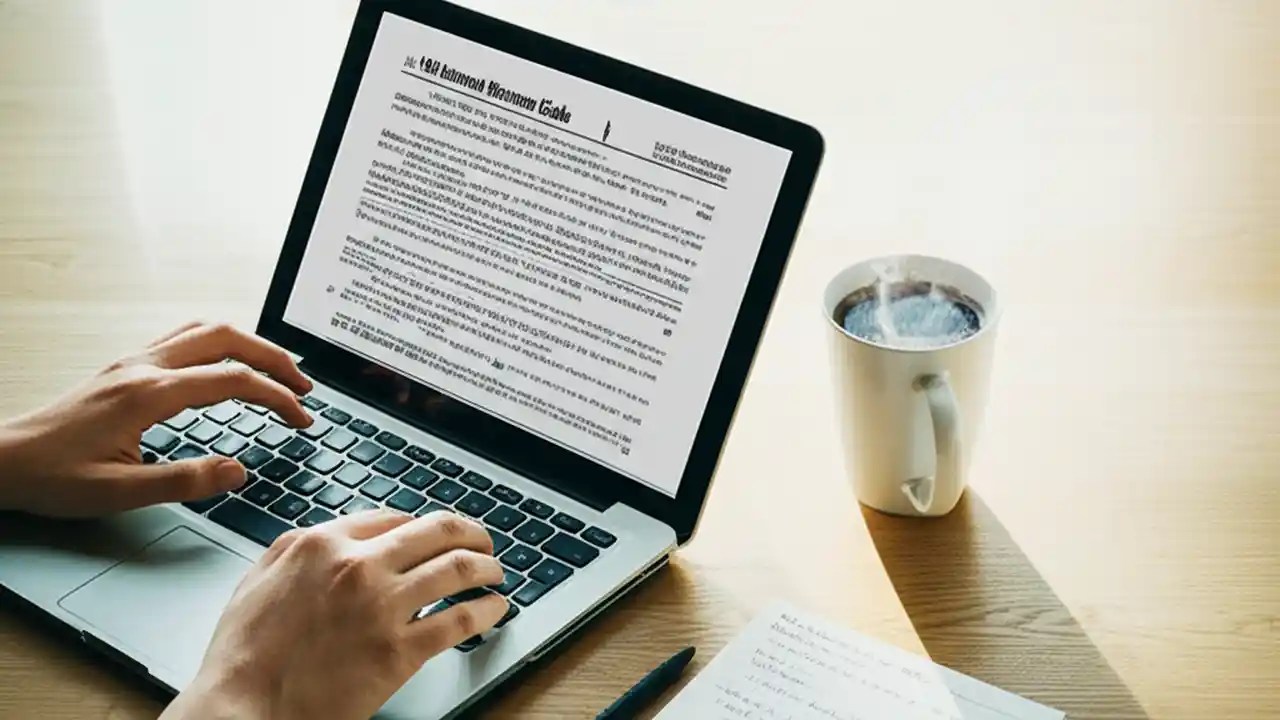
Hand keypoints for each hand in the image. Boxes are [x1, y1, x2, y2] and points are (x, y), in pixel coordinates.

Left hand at [0, 321, 312, 517]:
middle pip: (227, 338)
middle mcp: (144, 367)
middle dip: (274, 358)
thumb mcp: (121, 493)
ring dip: (249, 344)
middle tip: (304, 386)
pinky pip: (184, 336)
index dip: (277, 397)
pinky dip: (220, 343)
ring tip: (277, 369)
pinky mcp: (126, 366)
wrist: (4, 461)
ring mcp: (133, 361)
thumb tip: (238, 471)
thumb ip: (184, 481)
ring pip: (205, 329)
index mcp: (149, 394)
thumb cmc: (55, 478)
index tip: (302, 418)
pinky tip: (227, 364)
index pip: (233, 381)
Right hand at [162, 510, 508, 719]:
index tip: (437, 534)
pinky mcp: (400, 652)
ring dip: (487, 568)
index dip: (422, 525)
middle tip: (483, 543)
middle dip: (470, 534)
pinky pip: (460, 620)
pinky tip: (494, 609)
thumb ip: (299, 549)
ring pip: (457, 570)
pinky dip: (486, 611)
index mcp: (323, 544)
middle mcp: (358, 567)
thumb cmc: (244, 655)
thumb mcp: (258, 578)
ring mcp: (383, 608)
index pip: (394, 518)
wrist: (242, 710)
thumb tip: (335, 536)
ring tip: (495, 573)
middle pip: (438, 531)